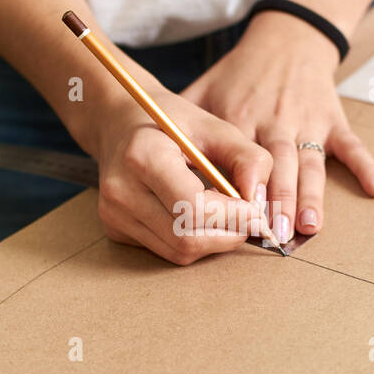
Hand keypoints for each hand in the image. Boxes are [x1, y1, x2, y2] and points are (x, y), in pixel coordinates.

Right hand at [90, 85, 272, 264]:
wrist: (119, 123)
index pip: (193, 207)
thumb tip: (259, 203)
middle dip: (228, 235)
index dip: (233, 217)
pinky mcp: (115, 229)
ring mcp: (114, 214)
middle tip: (250, 220)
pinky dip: (192, 240)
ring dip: (213, 241)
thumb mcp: (215, 126)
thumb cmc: (171, 121)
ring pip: (178, 252)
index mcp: (143, 155)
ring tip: (226, 216)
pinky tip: (198, 216)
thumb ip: (247, 159)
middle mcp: (121, 190)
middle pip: (186, 238)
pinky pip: (166, 250)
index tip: (257, 212)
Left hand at [181, 10, 373, 243]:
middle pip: (276, 166)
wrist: (288, 38)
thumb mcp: (205, 90)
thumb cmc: (241, 73)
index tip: (235, 217)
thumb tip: (147, 162)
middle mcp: (274, 120)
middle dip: (275, 201)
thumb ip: (182, 125)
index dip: (238, 188)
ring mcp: (307, 121)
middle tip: (273, 235)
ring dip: (311, 195)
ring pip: (310, 162)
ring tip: (309, 226)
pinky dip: (366, 166)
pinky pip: (351, 144)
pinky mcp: (332, 119)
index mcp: (240, 117)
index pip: (238, 158)